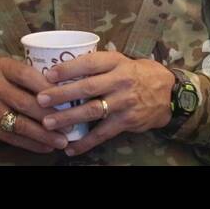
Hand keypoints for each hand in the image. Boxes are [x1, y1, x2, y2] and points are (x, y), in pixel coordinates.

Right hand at [0, 57, 67, 152]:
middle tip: (70, 125)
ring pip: (20, 124)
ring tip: (61, 141)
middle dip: (50, 116)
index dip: (47, 87)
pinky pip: (12, 137)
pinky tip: (45, 147)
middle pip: (26, 103)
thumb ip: (28, 75)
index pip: (27, 75)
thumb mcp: (5, 68)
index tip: (66, 97)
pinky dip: (31, 144)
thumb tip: (62, 87)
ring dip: (43, 135)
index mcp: (2, 67)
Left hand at [36, 51, 175, 156]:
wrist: (168, 93)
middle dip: (61, 95)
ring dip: (68, 118)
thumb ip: (98, 64)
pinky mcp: (127, 122)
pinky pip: (103, 133)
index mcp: (116, 62)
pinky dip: (85, 142)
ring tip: (48, 123)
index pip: (90, 63)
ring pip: (92, 111)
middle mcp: (120, 81)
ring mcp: (124, 102)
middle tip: (41, 99)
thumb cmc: (137, 73)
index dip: (69, 69)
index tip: (49, 75)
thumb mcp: (121, 60)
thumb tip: (62, 65)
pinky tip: (70, 148)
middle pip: (87, 88)